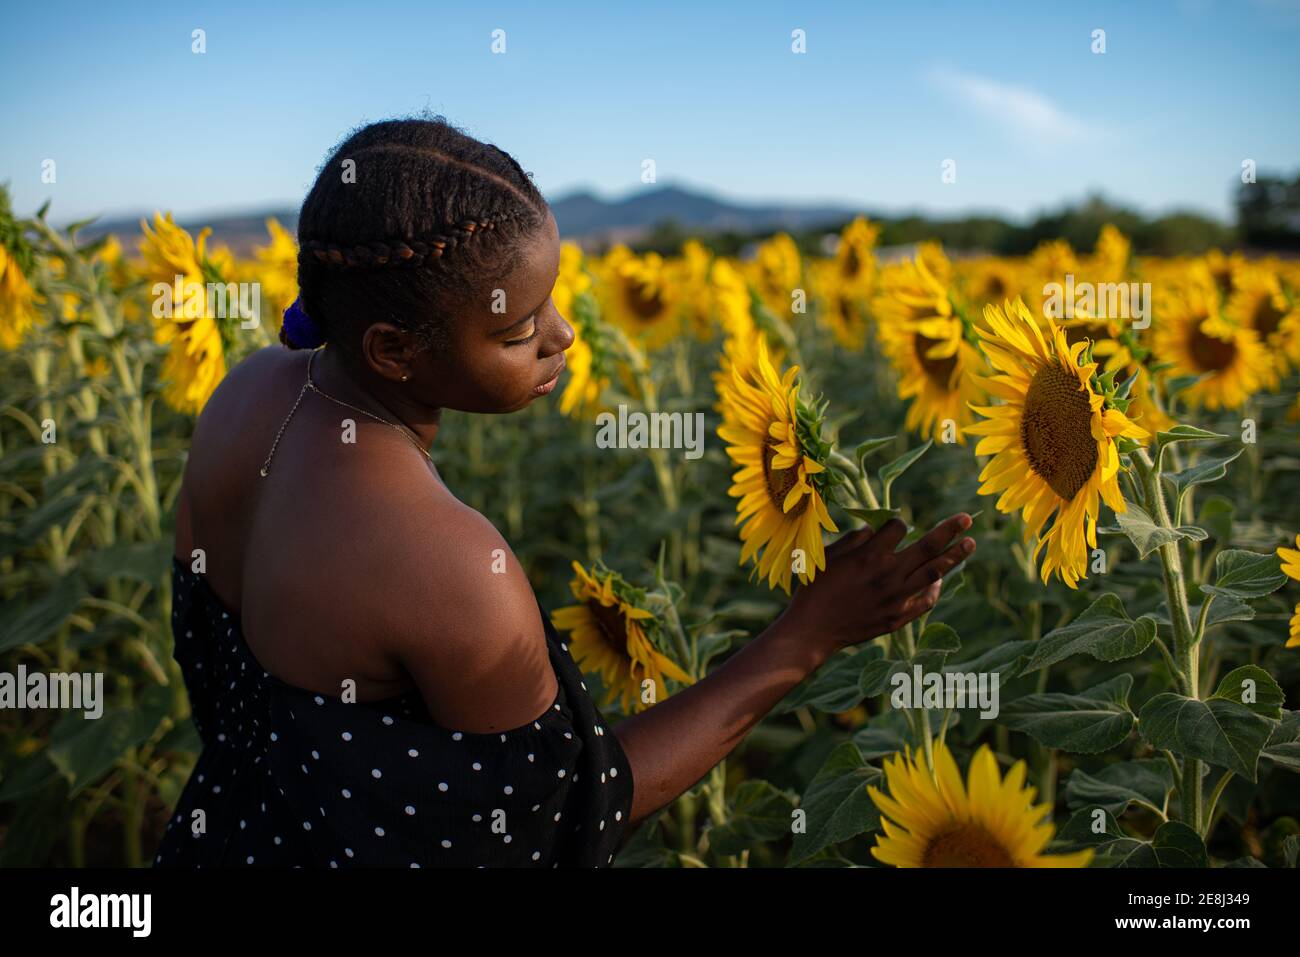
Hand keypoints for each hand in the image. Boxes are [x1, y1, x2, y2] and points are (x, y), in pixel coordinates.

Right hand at [784, 513, 975, 654]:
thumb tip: (875, 530)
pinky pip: (926, 600)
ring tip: (970, 543)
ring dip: (955, 557)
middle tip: (967, 519)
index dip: (897, 523)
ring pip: (934, 572)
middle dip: (950, 530)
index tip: (892, 527)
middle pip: (928, 546)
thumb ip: (854, 539)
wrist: (812, 630)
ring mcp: (897, 598)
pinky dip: (935, 588)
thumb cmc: (814, 588)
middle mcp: (889, 574)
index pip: (898, 528)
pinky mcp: (898, 618)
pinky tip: (940, 579)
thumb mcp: (828, 555)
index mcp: (870, 555)